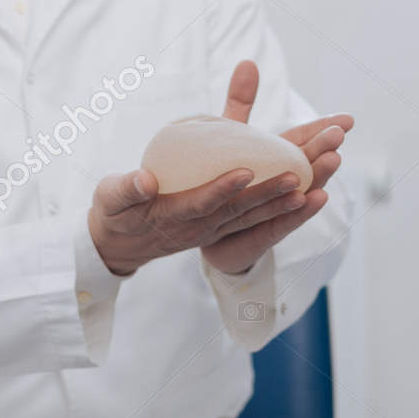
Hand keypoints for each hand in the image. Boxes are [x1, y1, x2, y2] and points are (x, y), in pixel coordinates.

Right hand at [86, 164, 303, 277]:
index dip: (222, 189)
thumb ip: (126, 189)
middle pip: (236, 212)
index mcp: (170, 215)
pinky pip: (253, 221)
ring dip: (280, 206)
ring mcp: (211, 231)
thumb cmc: (114, 212)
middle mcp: (197, 227)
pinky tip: (303, 197)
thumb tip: (145, 179)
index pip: (201, 203)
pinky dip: (278, 213)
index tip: (245, 172)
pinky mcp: (219, 229)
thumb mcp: (110, 198)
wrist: (120, 245)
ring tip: (309, 189)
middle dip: (266, 196)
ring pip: (250, 218)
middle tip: (295, 178)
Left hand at [199, 60, 349, 275]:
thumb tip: (248, 61)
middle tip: (339, 133)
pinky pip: (284, 220)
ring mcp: (277, 208)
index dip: (323, 130)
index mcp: (277, 158)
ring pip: (302, 190)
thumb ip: (241, 103)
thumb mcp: (229, 138)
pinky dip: (300, 210)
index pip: (304, 141)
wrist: (200, 230)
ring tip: (334, 159)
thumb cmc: (222, 179)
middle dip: (324, 148)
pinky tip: (314, 197)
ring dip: (319, 176)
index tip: (346, 118)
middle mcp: (283, 182)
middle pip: (307, 163)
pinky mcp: (263, 231)